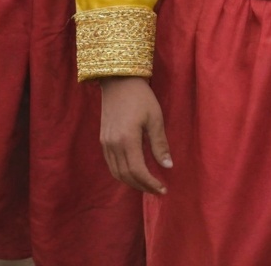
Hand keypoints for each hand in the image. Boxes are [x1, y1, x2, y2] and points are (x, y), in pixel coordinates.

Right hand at [99, 76, 171, 193]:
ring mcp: (105, 142)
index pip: (138, 171)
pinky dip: (122, 173)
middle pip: (126, 176)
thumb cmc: (140, 97)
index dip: (150, 183)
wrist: (118, 80)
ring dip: (131, 182)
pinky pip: (111, 163)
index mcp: (127, 140)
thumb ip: (160, 144)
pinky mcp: (103, 139)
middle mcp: (113, 144)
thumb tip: (168, 166)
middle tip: (157, 190)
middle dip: (142, 186)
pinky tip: (133, 172)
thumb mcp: (155, 118)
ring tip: (146, 184)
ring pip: (116, 172)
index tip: (163, 189)